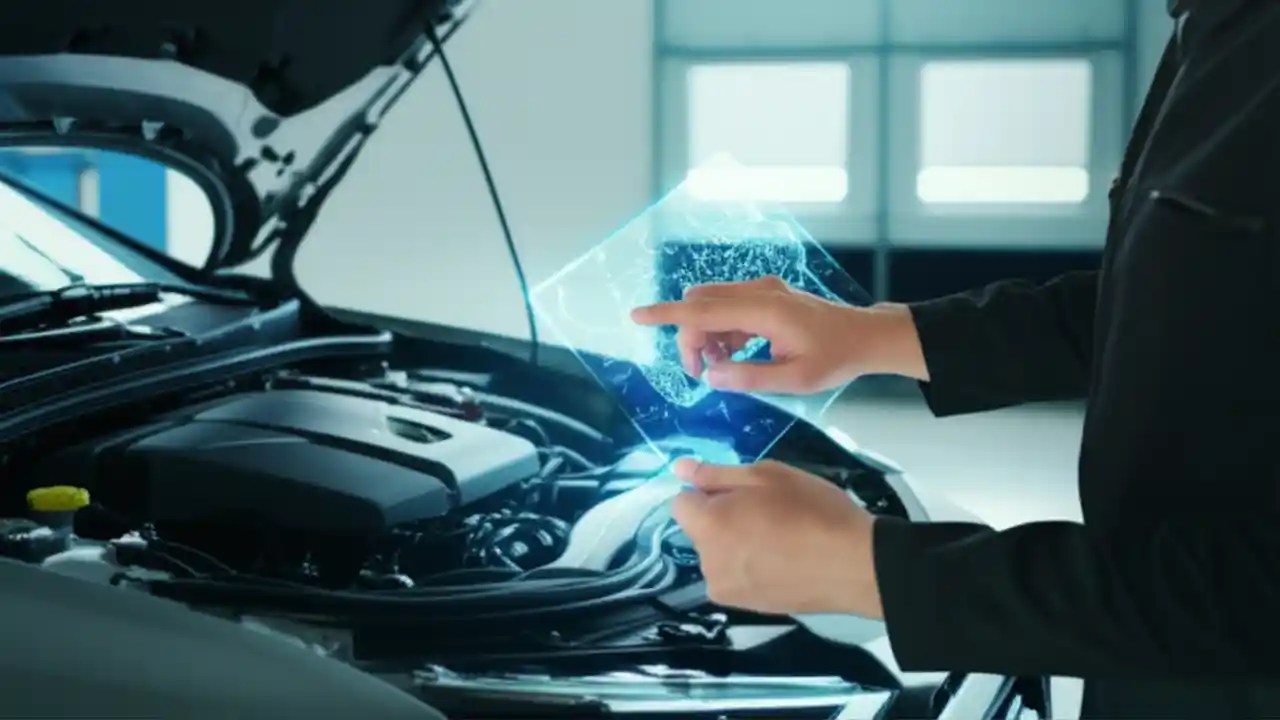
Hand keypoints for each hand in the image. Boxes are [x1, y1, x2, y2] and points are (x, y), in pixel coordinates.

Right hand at [630, 276, 927, 394]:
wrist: (864, 336)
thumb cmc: (834, 358)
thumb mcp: (793, 380)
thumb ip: (748, 377)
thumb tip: (711, 375)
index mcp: (765, 311)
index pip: (703, 310)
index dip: (666, 315)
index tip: (637, 316)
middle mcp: (759, 292)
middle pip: (700, 306)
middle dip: (691, 339)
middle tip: (703, 374)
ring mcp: (762, 290)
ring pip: (712, 306)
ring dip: (707, 336)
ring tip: (723, 367)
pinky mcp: (766, 294)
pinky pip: (728, 307)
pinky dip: (722, 330)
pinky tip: (736, 354)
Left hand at [670, 457, 883, 618]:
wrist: (855, 565)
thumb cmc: (812, 510)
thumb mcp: (767, 476)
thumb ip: (716, 473)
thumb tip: (679, 468)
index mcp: (708, 527)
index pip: (680, 504)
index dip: (708, 493)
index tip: (742, 493)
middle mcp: (707, 563)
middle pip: (700, 531)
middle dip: (722, 519)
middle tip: (768, 512)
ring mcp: (726, 590)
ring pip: (718, 554)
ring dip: (736, 544)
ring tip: (780, 539)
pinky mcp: (747, 608)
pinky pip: (735, 576)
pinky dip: (750, 567)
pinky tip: (783, 561)